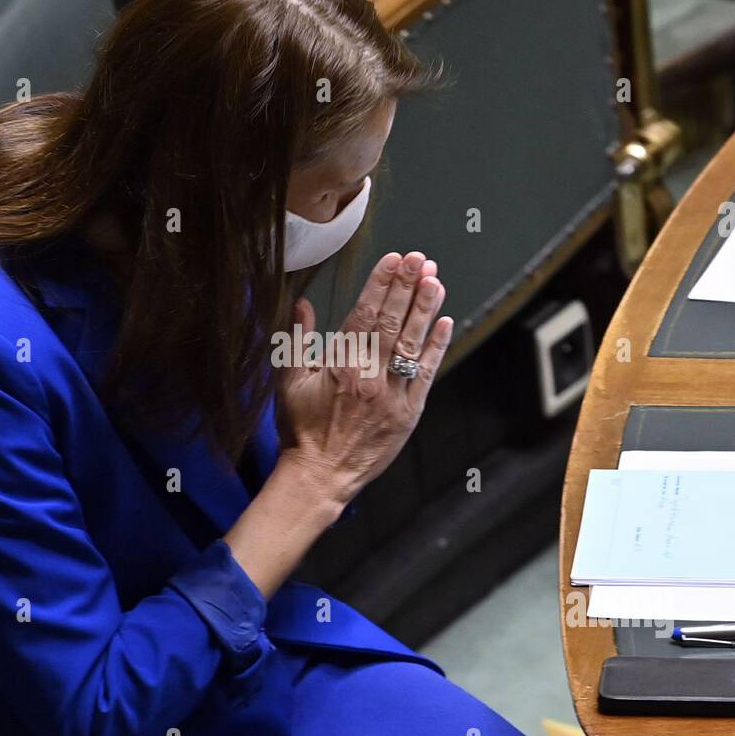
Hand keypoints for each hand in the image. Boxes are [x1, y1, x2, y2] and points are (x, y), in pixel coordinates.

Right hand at [275, 251, 452, 505]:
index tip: (395, 260)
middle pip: (393, 322)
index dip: (382, 283)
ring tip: (436, 281)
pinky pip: (426, 375)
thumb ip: (297, 341)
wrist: (320, 476)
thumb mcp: (288, 382)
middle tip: (421, 259)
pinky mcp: (408, 414)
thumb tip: (302, 306)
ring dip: (426, 310)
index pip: (365, 314)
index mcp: (340, 365)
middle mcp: (369, 376)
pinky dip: (436, 348)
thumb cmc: (301, 430)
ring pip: (412, 344)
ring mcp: (392, 395)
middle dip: (408, 286)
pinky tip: (446, 322)